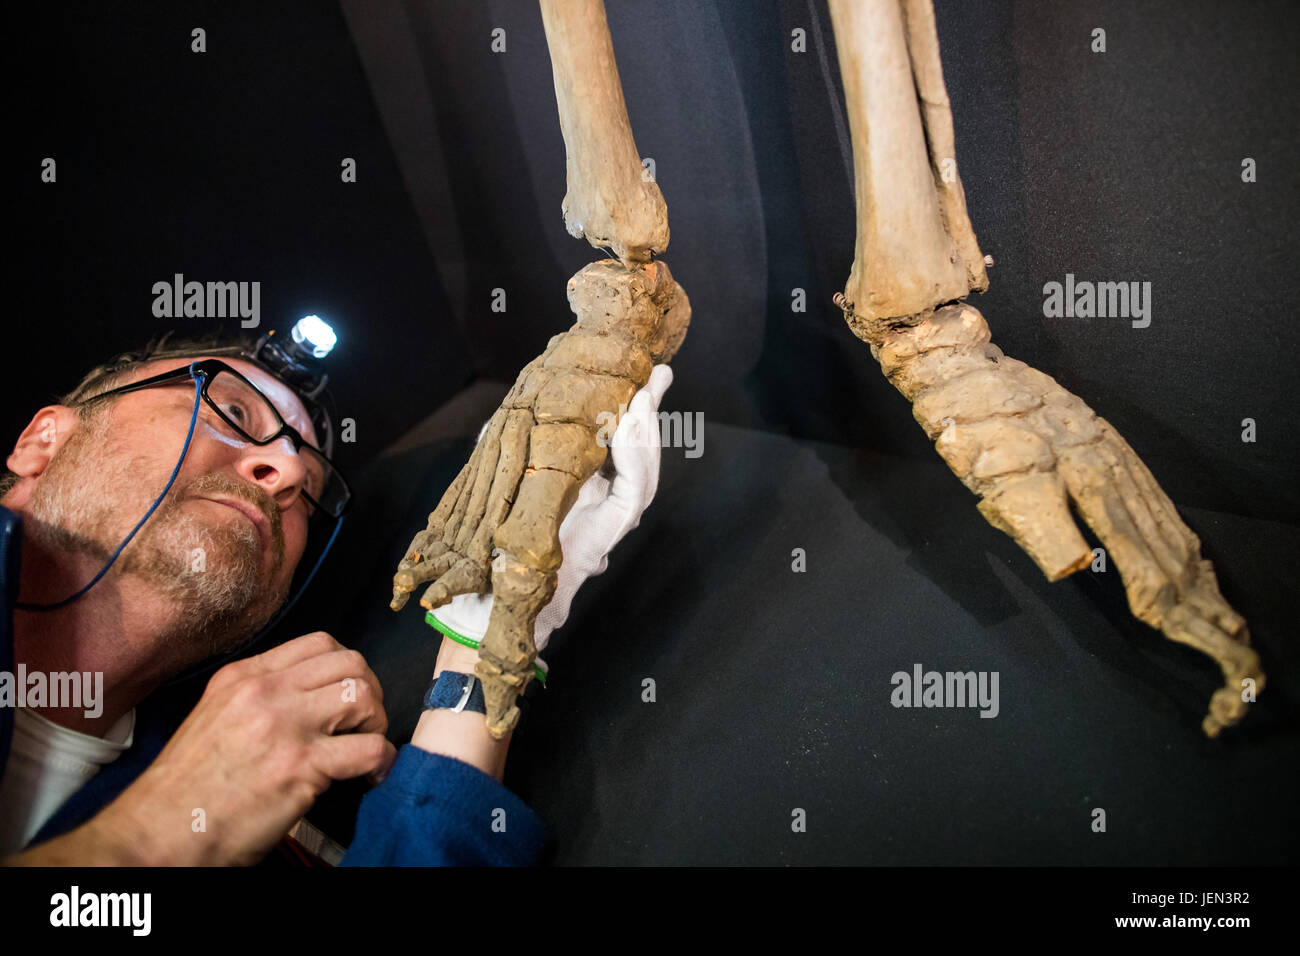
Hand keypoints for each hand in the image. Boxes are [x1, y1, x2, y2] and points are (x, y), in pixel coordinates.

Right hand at [87, 632, 393, 864]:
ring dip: (376, 723)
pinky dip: (380, 763)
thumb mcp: (214, 718)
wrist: (157, 834)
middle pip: (350, 663)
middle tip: (364, 723)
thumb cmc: (186, 790)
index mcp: (243, 677)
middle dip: (369, 691)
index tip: (347, 697)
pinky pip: (368, 749)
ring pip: (362, 696)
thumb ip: (258, 701)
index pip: (318, 644)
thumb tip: (308, 702)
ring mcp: (284, 726)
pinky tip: (370, 777)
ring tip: (364, 749)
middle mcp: (264, 693)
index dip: (345, 668)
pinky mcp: (299, 766)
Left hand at [433, 364, 673, 654]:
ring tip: (643, 397)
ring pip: (645, 465)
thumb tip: (526, 391)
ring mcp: (615, 511)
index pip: (621, 436)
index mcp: (589, 478)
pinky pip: (634, 487)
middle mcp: (608, 494)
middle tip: (658, 373)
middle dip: (651, 407)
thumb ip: (527, 435)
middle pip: (641, 446)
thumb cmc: (501, 527)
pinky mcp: (615, 526)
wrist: (500, 582)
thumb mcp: (513, 466)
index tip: (643, 370)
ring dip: (646, 429)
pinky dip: (635, 457)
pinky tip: (629, 428)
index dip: (634, 403)